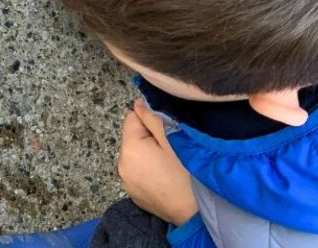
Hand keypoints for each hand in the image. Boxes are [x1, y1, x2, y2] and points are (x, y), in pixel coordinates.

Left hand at [118, 99, 197, 225]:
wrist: (196, 214)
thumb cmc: (188, 175)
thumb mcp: (173, 138)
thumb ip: (152, 116)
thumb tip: (139, 102)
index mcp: (129, 148)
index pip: (132, 117)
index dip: (151, 120)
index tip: (168, 132)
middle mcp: (122, 165)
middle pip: (133, 136)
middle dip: (150, 138)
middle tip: (172, 150)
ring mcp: (127, 182)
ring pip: (136, 154)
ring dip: (149, 154)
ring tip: (170, 164)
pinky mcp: (134, 194)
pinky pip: (139, 171)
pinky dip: (149, 170)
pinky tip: (166, 177)